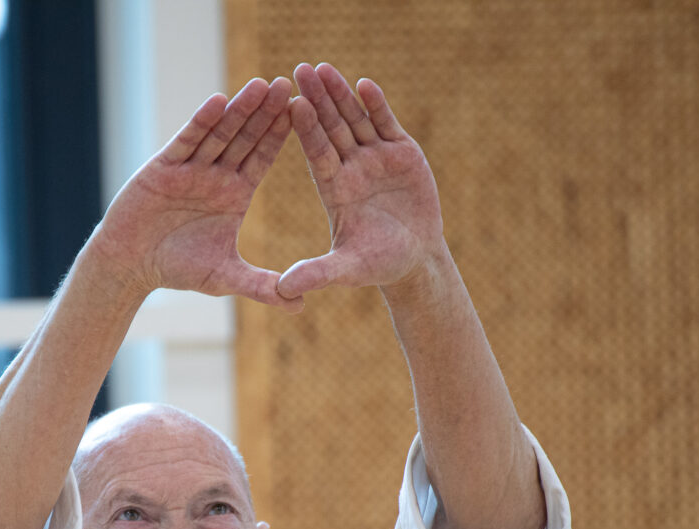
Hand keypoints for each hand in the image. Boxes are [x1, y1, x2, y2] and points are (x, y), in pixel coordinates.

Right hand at [93, 77, 301, 311]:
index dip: (282, 136)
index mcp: (234, 194)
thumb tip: (301, 304)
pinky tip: (219, 101)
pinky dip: (202, 122)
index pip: (263, 158)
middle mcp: (216, 176)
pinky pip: (187, 140)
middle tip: (289, 84)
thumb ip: (261, 286)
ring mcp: (191, 168)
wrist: (131, 265)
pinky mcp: (165, 166)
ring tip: (261, 84)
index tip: (307, 113)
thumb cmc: (176, 269)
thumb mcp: (225, 277)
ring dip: (240, 109)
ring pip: (220, 133)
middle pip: (246, 138)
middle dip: (266, 112)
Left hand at [278, 63, 444, 299]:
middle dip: (318, 99)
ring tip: (325, 68)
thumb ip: (317, 274)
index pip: (317, 153)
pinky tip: (365, 84)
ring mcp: (375, 158)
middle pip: (331, 127)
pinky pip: (385, 124)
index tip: (292, 105)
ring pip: (355, 120)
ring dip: (341, 94)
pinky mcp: (400, 153)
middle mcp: (350, 168)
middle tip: (300, 70)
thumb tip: (283, 290)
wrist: (416, 259)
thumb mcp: (347, 270)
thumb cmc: (379, 266)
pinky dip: (377, 105)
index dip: (306, 129)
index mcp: (334, 189)